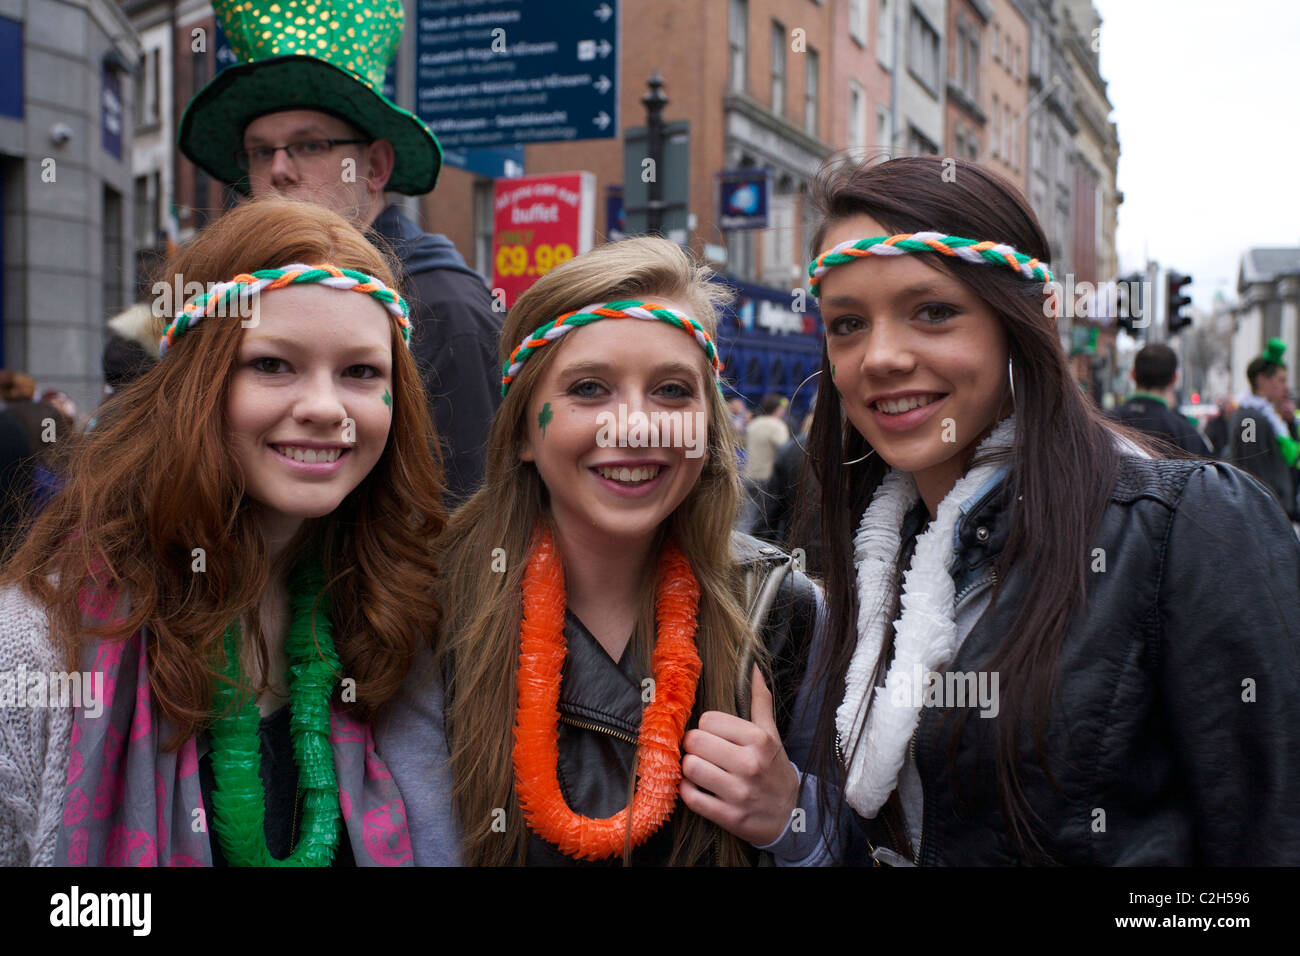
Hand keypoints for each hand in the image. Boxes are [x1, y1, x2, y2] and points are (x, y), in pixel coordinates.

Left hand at [679, 666, 799, 845]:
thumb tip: (753, 667)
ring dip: (689, 767)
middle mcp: (750, 765)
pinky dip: (688, 790)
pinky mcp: (729, 817)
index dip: (706, 726)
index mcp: (759, 740)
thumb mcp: (772, 734)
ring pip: (690, 767)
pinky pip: (691, 797)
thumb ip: (760, 701)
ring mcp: (739, 793)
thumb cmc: (774, 768)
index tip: (713, 735)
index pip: (709, 720)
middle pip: (695, 741)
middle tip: (702, 751)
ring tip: (700, 768)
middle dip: (694, 745)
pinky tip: (698, 787)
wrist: (791, 814)